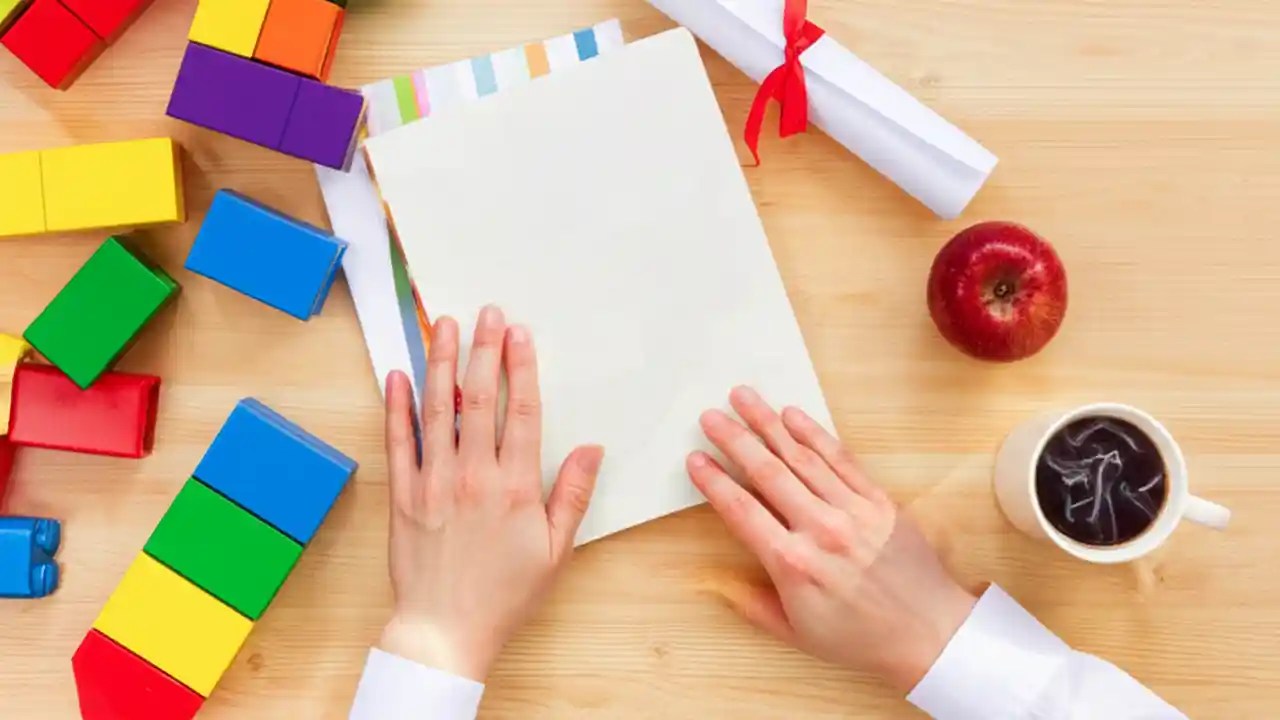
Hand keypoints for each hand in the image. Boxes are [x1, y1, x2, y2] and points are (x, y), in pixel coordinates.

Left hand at [379, 306, 604, 680]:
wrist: (445, 631)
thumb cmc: (505, 595)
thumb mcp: (555, 552)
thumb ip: (572, 495)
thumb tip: (592, 448)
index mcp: (515, 487)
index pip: (522, 411)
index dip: (522, 367)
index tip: (520, 334)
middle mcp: (473, 475)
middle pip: (479, 398)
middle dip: (485, 350)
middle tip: (488, 313)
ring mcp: (434, 482)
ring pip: (437, 410)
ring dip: (442, 363)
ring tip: (446, 326)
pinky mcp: (404, 495)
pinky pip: (398, 441)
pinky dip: (396, 406)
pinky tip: (399, 375)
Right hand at [688, 387, 976, 690]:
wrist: (929, 633)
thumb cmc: (861, 638)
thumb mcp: (797, 634)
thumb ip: (753, 604)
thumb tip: (716, 583)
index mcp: (793, 564)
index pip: (742, 511)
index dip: (715, 482)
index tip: (695, 459)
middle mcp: (821, 531)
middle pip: (768, 473)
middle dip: (735, 439)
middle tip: (711, 417)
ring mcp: (853, 511)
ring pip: (802, 457)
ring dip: (769, 423)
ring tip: (744, 398)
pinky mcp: (879, 501)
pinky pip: (841, 459)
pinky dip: (815, 434)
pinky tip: (793, 416)